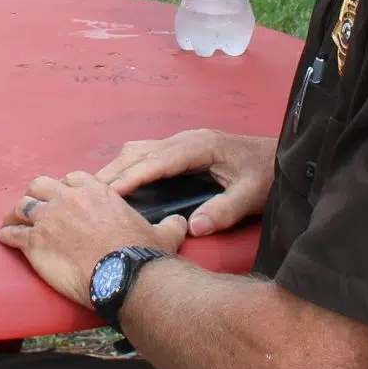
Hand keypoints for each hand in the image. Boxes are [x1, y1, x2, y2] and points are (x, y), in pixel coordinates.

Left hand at [0, 170, 183, 308]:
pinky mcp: (35, 243)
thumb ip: (169, 224)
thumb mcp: (164, 234)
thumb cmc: (144, 255)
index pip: (71, 179)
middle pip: (40, 185)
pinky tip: (5, 239)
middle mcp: (68, 199)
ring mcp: (49, 219)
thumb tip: (181, 223)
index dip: (65, 190)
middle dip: (36, 196)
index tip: (64, 200)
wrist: (126, 277)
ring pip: (22, 207)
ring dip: (17, 215)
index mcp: (96, 191)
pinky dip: (7, 236)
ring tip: (12, 222)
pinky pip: (13, 234)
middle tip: (36, 209)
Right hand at [96, 129, 276, 236]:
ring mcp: (184, 142)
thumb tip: (194, 228)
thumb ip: (224, 210)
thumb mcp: (252, 195)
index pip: (157, 160)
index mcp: (200, 146)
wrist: (284, 156)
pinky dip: (129, 167)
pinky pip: (148, 155)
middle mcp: (187, 140)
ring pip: (141, 150)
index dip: (131, 176)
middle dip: (113, 171)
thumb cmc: (268, 174)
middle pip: (141, 152)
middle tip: (84, 191)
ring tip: (93, 189)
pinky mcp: (184, 150)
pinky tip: (119, 183)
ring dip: (117, 167)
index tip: (107, 192)